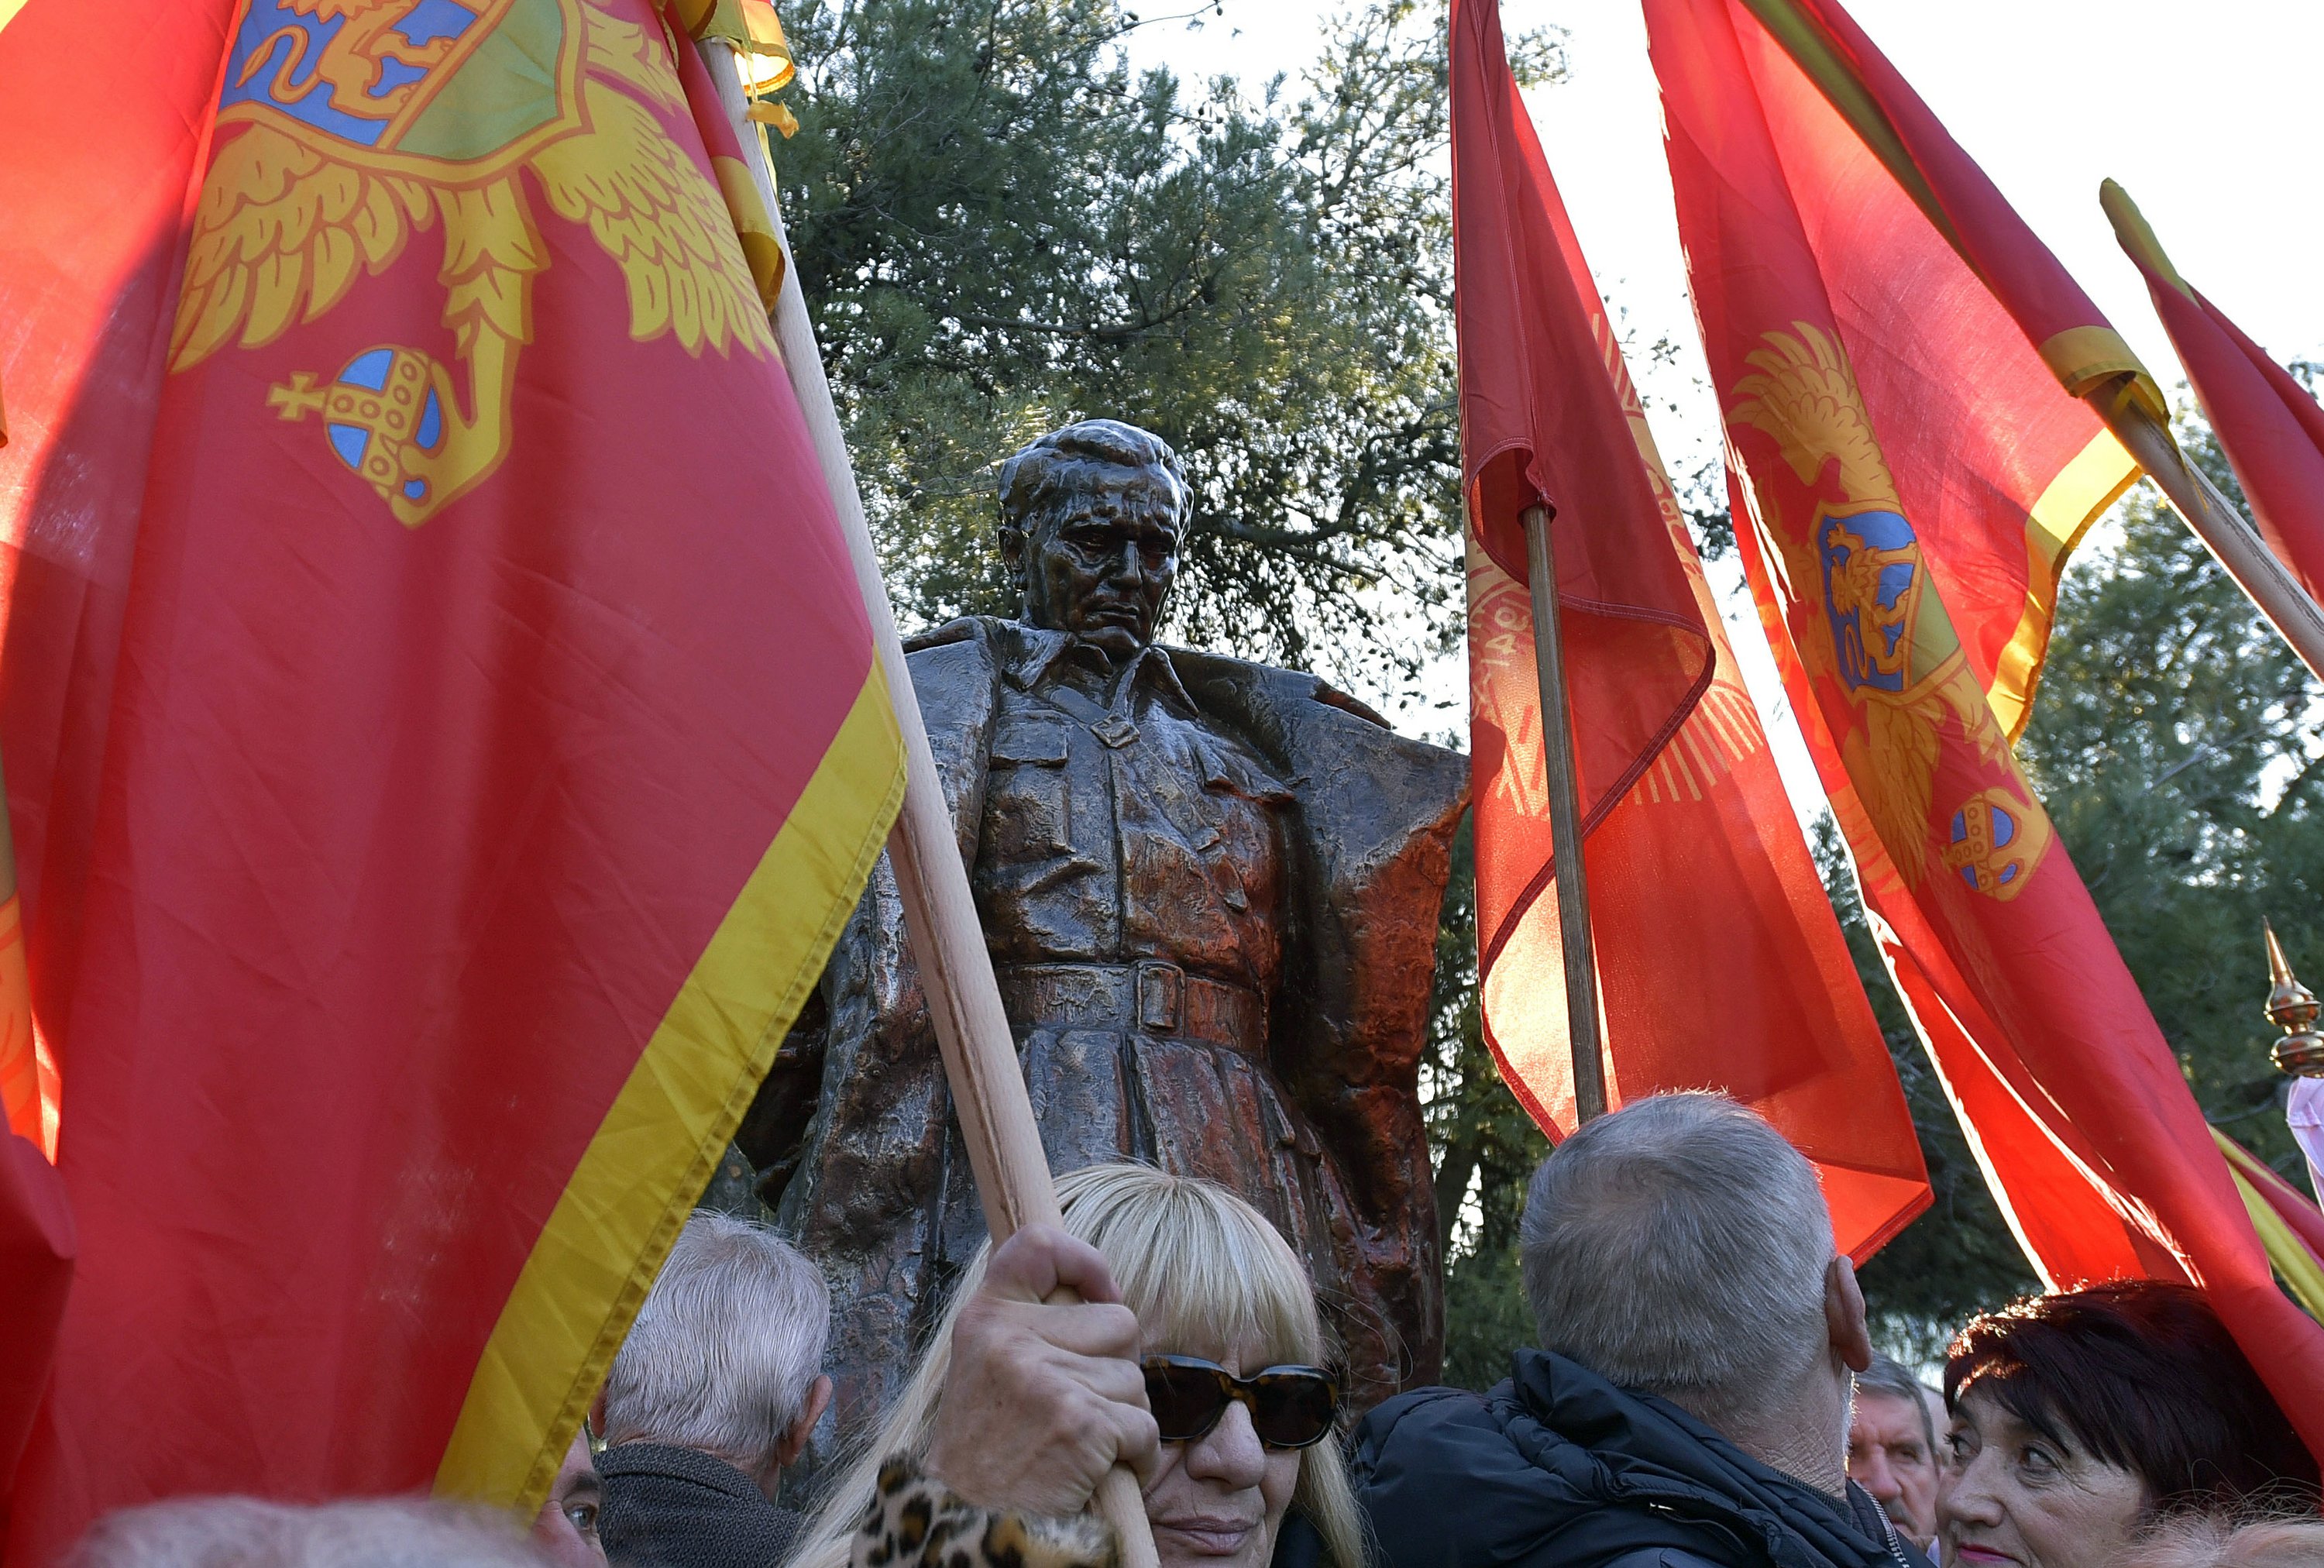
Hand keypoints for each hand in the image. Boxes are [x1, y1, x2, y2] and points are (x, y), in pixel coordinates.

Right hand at [924, 1224, 1158, 1515]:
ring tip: (1082, 1446)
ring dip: (1125, 1418)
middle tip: (1085, 1405)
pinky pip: (1144, 1427)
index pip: (1038, 1245)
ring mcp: (1045, 1379)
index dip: (1085, 1260)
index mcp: (985, 1317)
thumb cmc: (987, 1451)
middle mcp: (1011, 1339)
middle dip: (1117, 1367)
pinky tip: (1102, 1471)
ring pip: (1135, 1379)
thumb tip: (1101, 1295)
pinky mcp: (1079, 1422)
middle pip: (1118, 1322)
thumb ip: (1028, 1327)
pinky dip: (1136, 1457)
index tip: (1104, 1292)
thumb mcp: (986, 1369)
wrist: (967, 1524)